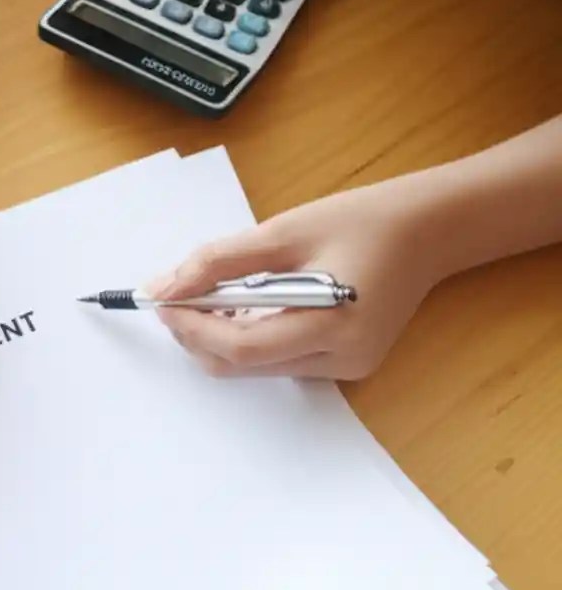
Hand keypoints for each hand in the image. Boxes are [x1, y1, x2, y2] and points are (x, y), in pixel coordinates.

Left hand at [150, 182, 443, 379]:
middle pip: (243, 366)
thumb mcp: (281, 232)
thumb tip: (163, 288)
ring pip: (257, 367)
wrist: (428, 229)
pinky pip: (279, 360)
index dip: (192, 328)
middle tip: (175, 299)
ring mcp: (347, 368)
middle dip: (198, 336)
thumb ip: (217, 262)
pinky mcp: (346, 365)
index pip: (242, 347)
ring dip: (221, 337)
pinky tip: (244, 306)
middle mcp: (342, 361)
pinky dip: (250, 337)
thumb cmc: (360, 221)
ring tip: (210, 296)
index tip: (161, 303)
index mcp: (333, 328)